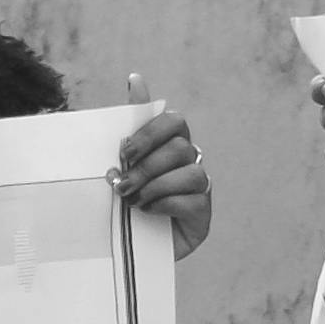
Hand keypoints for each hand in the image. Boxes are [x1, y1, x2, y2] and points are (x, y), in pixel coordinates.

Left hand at [115, 107, 210, 256]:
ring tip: (131, 200)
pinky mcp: (202, 215)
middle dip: (147, 165)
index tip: (124, 150)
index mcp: (170, 145)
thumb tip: (135, 78)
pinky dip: (164, 203)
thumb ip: (130, 124)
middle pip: (181, 147)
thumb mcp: (121, 162)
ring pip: (190, 173)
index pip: (173, 121)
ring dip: (155, 185)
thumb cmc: (124, 199)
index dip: (150, 133)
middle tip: (122, 183)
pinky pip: (192, 200)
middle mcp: (190, 163)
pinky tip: (147, 211)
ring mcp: (201, 189)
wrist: (125, 246)